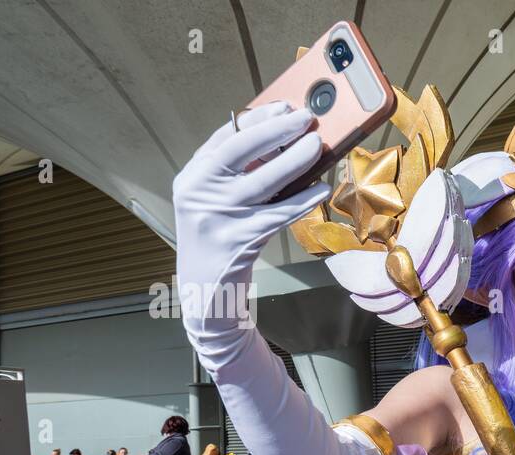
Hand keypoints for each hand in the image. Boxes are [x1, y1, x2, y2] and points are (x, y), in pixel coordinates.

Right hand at [173, 102, 331, 321]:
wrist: (205, 288)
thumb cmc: (220, 235)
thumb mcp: (215, 199)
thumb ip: (237, 172)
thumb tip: (283, 141)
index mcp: (193, 176)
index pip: (225, 137)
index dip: (257, 118)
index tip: (284, 106)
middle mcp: (200, 192)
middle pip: (241, 151)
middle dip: (276, 130)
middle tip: (306, 118)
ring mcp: (220, 216)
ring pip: (264, 181)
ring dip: (295, 160)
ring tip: (317, 145)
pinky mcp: (241, 239)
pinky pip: (280, 214)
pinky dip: (303, 199)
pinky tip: (321, 188)